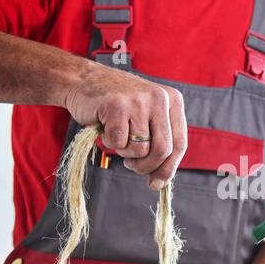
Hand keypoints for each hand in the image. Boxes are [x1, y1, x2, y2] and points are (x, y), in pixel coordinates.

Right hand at [64, 60, 187, 188]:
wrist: (84, 80)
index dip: (168, 168)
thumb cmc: (117, 105)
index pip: (179, 144)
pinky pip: (119, 143)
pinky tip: (107, 129)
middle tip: (132, 166)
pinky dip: (110, 144)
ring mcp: (138, 101)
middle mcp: (160, 98)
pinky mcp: (117, 106)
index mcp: (173, 101)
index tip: (157, 183)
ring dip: (125, 153)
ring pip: (140, 150)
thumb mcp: (147, 117)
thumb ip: (159, 143)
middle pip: (163, 150)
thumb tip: (160, 182)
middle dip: (146, 167)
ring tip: (118, 138)